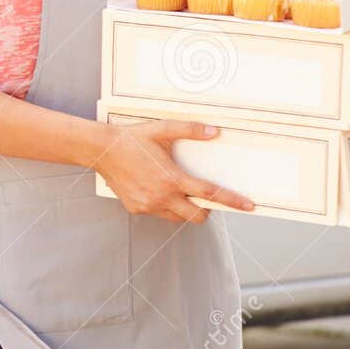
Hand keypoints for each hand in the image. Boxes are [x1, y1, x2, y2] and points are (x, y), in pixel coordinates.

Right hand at [93, 118, 255, 223]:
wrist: (101, 150)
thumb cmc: (131, 139)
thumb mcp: (162, 130)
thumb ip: (190, 130)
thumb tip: (214, 132)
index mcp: (172, 178)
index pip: (210, 194)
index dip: (232, 201)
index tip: (248, 206)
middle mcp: (162, 196)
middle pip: (197, 216)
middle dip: (205, 210)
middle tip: (202, 197)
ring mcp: (148, 205)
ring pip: (178, 218)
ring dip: (184, 209)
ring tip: (176, 191)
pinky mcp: (137, 208)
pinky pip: (158, 214)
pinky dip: (163, 206)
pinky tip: (155, 190)